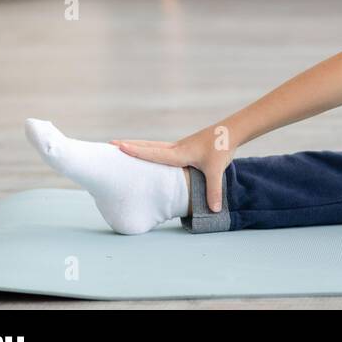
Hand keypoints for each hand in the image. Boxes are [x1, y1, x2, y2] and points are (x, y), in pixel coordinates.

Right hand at [110, 123, 235, 212]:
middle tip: (110, 143)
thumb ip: (213, 191)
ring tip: (121, 145)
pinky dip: (150, 149)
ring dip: (138, 145)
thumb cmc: (222, 148)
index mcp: (180, 153)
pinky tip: (147, 153)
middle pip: (148, 146)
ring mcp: (179, 146)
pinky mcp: (184, 146)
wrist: (231, 131)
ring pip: (154, 146)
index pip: (154, 153)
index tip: (118, 146)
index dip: (136, 151)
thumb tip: (213, 210)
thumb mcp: (217, 170)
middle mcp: (176, 148)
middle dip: (130, 145)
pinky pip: (162, 149)